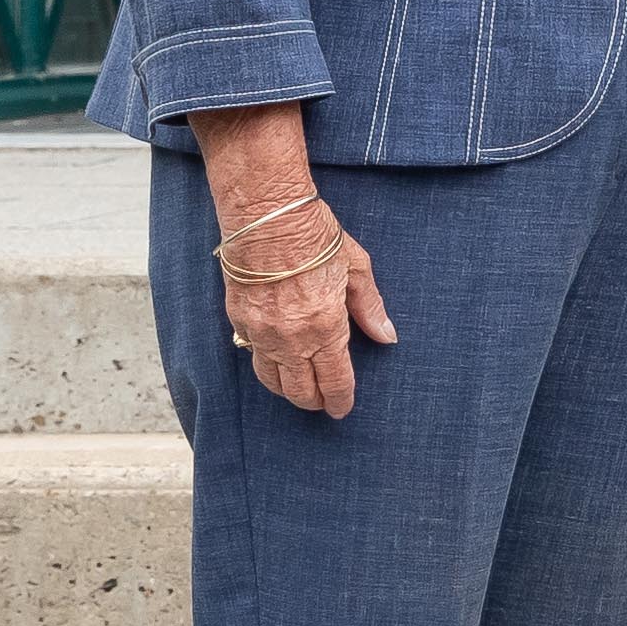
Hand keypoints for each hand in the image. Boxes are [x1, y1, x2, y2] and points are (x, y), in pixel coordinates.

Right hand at [191, 104, 394, 422]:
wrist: (266, 215)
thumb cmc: (315, 236)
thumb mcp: (356, 268)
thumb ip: (370, 308)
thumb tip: (387, 336)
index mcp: (325, 326)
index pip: (334, 380)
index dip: (340, 399)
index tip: (343, 410)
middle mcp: (290, 337)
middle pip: (299, 389)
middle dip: (314, 401)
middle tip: (323, 403)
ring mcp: (260, 331)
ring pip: (271, 379)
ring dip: (287, 389)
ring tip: (301, 390)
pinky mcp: (238, 319)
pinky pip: (252, 354)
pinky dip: (266, 364)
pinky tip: (277, 361)